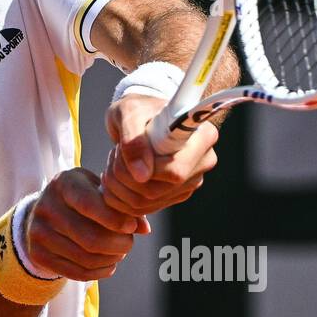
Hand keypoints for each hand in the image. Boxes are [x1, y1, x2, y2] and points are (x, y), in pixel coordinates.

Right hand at [20, 168, 148, 280]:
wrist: (43, 210)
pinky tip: (108, 265)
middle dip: (118, 245)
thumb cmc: (82, 197)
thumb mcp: (98, 190)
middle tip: (128, 243)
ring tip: (119, 253)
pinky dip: (99, 272)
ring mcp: (39, 232)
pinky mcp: (38, 254)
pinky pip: (76, 272)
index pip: (90, 205)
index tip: (131, 227)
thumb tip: (143, 229)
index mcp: (64, 183)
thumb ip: (122, 206)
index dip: (115, 220)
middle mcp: (46, 206)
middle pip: (90, 238)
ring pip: (86, 258)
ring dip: (111, 260)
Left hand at [101, 93, 219, 220]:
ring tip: (113, 162)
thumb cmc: (137, 108)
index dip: (144, 169)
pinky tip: (116, 176)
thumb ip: (134, 141)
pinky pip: (143, 208)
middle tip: (113, 155)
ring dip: (118, 187)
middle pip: (157, 191)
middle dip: (123, 177)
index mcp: (202, 137)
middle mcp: (202, 162)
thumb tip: (141, 175)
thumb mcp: (129, 113)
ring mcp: (190, 181)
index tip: (123, 150)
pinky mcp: (175, 195)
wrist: (139, 117)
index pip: (174, 171)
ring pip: (146, 203)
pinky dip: (120, 197)